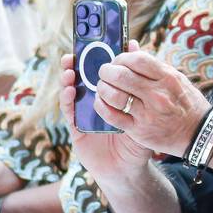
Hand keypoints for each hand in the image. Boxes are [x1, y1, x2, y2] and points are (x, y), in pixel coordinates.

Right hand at [59, 51, 151, 180]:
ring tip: (70, 67)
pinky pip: (69, 112)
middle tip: (77, 51)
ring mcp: (85, 114)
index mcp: (113, 96)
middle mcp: (97, 102)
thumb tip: (142, 56)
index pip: (103, 72)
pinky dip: (67, 100)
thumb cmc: (139, 139)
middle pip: (84, 78)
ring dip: (69, 78)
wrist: (128, 170)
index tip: (98, 42)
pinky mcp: (76, 128)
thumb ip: (142, 86)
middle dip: (79, 63)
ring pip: (73, 91)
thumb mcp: (145, 112)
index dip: (98, 57)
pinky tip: (70, 91)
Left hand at [92, 45, 209, 156]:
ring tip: (103, 87)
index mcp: (168, 78)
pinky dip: (102, 106)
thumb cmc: (187, 103)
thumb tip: (131, 46)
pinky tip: (102, 102)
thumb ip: (153, 65)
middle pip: (121, 75)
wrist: (200, 133)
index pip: (136, 59)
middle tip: (105, 73)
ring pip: (113, 95)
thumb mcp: (177, 79)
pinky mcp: (139, 130)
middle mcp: (158, 95)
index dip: (121, 58)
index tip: (118, 62)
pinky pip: (112, 116)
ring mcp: (148, 113)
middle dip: (106, 71)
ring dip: (102, 88)